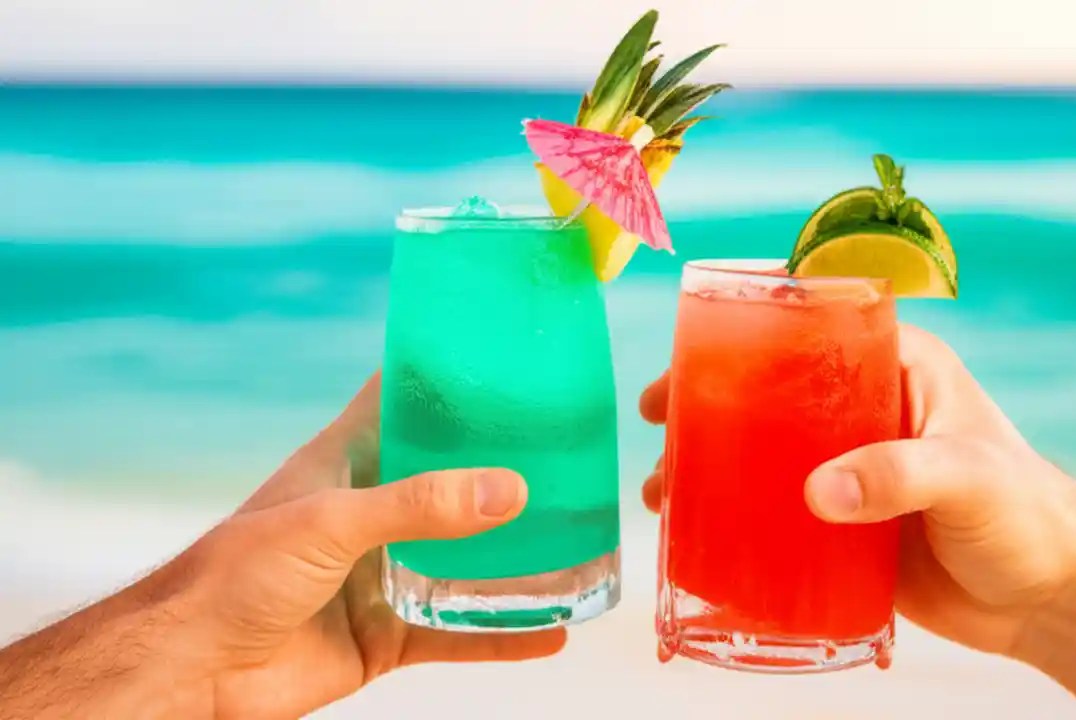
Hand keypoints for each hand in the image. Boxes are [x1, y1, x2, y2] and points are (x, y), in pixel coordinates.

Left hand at [0, 373, 565, 719]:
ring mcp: (386, 571)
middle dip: (504, 468)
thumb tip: (509, 490)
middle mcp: (374, 510)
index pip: (403, 399)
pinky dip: (506, 634)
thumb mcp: (330, 520)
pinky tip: (554, 633)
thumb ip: (418, 506)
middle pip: (451, 479)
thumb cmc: (236, 574)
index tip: (509, 356)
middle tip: (572, 454)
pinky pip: (461, 630)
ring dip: (515, 554)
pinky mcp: (391, 630)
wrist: (192, 671)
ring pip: (466, 557)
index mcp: (348, 460)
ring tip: (580, 540)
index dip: (450, 375)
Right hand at [639, 325, 1075, 660]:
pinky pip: (778, 512)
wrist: (1052, 599)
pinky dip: (737, 518)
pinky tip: (701, 534)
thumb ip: (898, 475)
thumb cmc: (1031, 516)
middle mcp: (866, 410)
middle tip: (660, 421)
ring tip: (664, 492)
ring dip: (713, 467)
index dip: (747, 331)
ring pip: (765, 454)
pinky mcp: (845, 525)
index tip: (690, 354)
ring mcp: (852, 469)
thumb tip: (815, 493)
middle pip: (771, 391)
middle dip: (708, 403)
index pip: (813, 327)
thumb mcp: (969, 478)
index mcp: (898, 369)